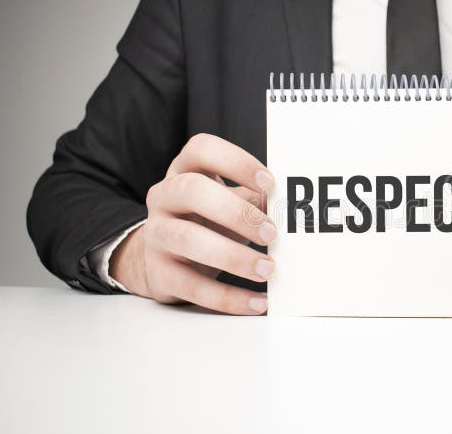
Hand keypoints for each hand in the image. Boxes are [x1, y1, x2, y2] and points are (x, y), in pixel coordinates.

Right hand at [110, 134, 276, 314]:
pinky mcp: (158, 272)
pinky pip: (192, 286)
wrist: (162, 259)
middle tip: (272, 233)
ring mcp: (156, 234)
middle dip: (236, 212)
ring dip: (233, 256)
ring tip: (268, 269)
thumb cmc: (206, 221)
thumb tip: (295, 208)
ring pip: (187, 239)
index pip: (202, 150)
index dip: (236, 162)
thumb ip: (257, 200)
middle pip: (192, 191)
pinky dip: (228, 297)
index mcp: (185, 171)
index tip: (270, 182)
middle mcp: (164, 196)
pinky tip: (257, 302)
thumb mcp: (229, 203)